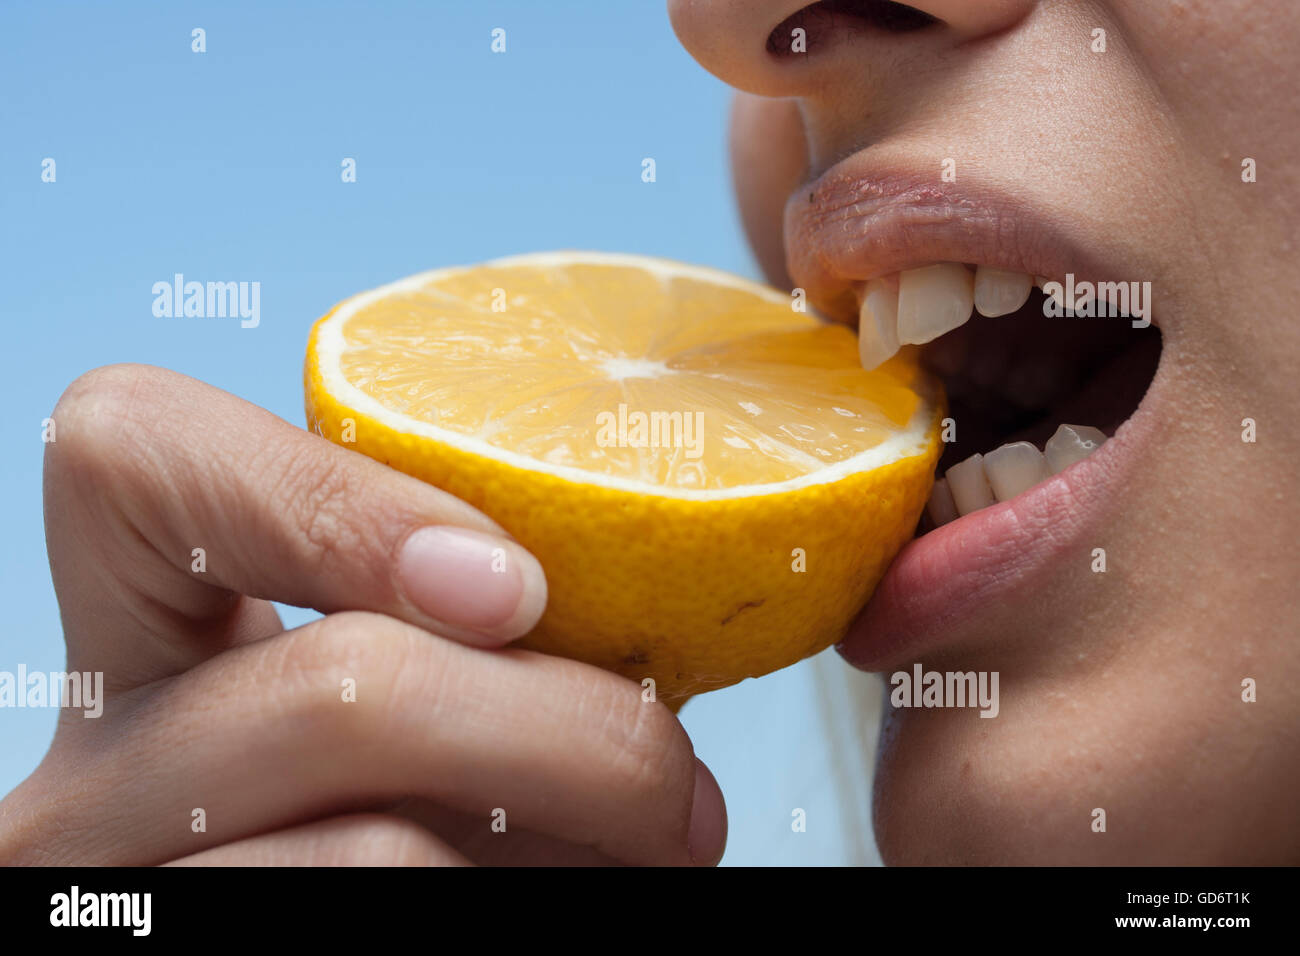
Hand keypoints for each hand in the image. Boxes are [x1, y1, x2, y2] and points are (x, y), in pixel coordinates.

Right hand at [0, 364, 725, 864]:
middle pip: (341, 688)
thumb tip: (634, 621)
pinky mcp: (190, 955)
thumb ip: (443, 622)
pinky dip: (522, 897)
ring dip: (571, 836)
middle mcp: (95, 761)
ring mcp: (126, 882)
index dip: (344, 505)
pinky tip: (559, 880)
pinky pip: (397, 918)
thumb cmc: (399, 800)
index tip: (520, 586)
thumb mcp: (393, 688)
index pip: (140, 454)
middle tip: (676, 782)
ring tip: (650, 840)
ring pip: (380, 850)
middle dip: (573, 730)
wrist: (352, 925)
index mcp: (131, 628)